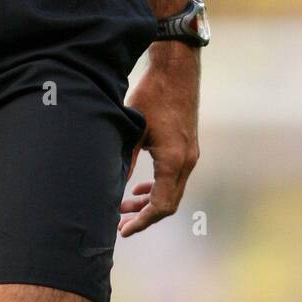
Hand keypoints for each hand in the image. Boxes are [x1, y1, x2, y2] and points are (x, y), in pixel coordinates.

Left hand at [118, 45, 199, 235]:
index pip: (160, 205)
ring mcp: (190, 155)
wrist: (177, 71)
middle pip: (168, 203)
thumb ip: (124, 159)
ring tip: (126, 205)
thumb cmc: (153, 94)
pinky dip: (159, 187)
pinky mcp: (188, 148)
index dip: (141, 221)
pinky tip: (141, 187)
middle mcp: (186, 161)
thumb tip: (112, 185)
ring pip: (172, 191)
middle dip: (144, 215)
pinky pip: (175, 178)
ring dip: (150, 201)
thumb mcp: (133, 127)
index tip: (123, 230)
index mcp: (173, 160)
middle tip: (120, 221)